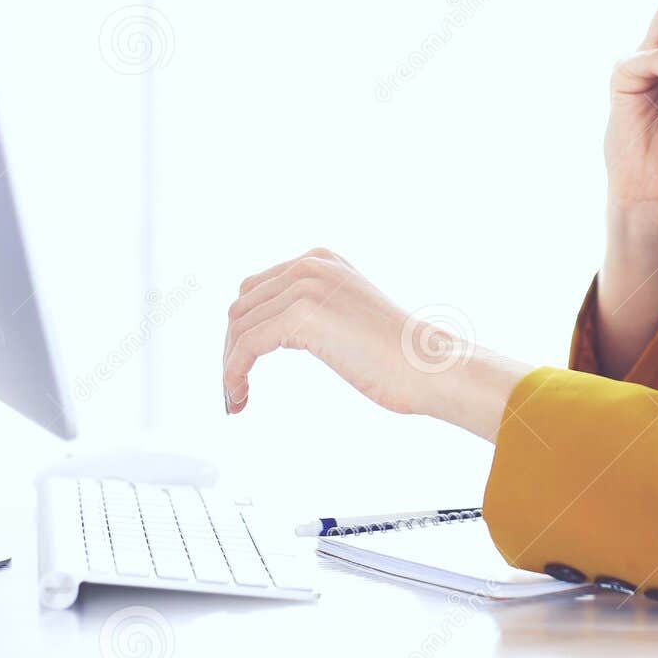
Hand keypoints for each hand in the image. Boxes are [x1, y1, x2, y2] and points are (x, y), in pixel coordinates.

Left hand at [221, 248, 527, 439]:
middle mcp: (311, 265)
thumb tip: (275, 330)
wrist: (429, 366)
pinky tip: (238, 397)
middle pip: (242, 306)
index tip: (241, 365)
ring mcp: (306, 287)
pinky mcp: (301, 316)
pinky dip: (232, 374)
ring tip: (236, 396)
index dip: (243, 330)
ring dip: (229, 366)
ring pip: (238, 328)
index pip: (257, 289)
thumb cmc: (400, 355)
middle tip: (235, 385)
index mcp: (322, 260)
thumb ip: (316, 310)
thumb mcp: (349, 316)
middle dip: (233, 348)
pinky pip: (245, 347)